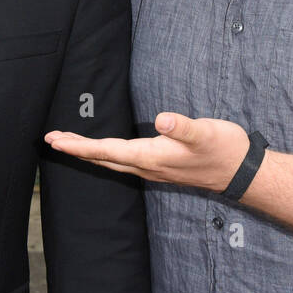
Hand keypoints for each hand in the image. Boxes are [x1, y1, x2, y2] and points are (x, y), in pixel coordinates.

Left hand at [45, 112, 249, 192]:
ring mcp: (154, 169)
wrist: (241, 172)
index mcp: (152, 156)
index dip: (80, 146)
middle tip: (51, 140)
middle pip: (104, 159)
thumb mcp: (206, 133)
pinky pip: (124, 162)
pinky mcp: (161, 166)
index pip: (107, 151)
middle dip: (76, 150)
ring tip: (69, 143)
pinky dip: (107, 155)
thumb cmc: (223, 149)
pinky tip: (105, 150)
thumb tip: (162, 120)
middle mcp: (148, 166)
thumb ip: (184, 127)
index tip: (56, 141)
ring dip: (89, 153)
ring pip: (113, 161)